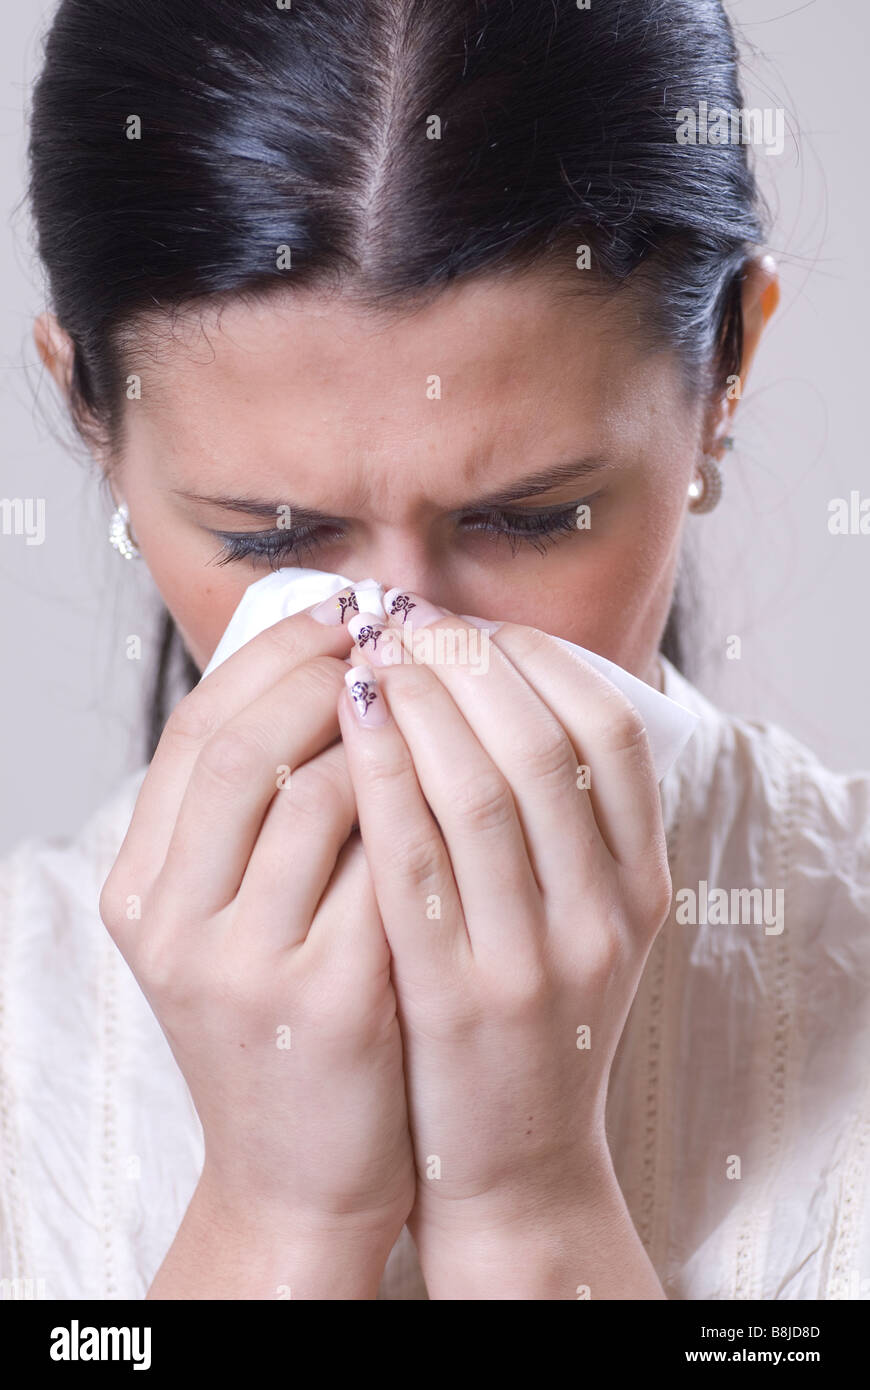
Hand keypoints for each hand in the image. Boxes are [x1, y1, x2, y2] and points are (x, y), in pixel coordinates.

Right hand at [100, 600, 414, 1296]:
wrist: (300, 1171)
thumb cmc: (283, 1020)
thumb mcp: (233, 920)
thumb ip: (256, 817)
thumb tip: (330, 677)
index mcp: (141, 891)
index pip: (193, 731)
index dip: (271, 659)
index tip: (341, 616)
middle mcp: (173, 924)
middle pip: (245, 747)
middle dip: (328, 673)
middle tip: (396, 636)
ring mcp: (244, 967)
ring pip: (318, 792)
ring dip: (389, 732)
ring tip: (434, 701)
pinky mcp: (329, 1001)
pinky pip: (386, 864)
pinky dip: (425, 807)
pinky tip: (462, 781)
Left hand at [336, 592, 670, 1296]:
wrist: (517, 1160)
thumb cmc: (535, 1019)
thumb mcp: (588, 924)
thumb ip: (568, 825)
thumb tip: (503, 687)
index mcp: (643, 885)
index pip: (613, 733)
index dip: (539, 662)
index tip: (474, 627)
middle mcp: (604, 917)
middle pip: (544, 745)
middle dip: (469, 665)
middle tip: (406, 621)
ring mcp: (536, 959)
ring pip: (484, 791)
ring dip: (422, 705)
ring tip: (372, 655)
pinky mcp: (459, 996)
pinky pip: (416, 860)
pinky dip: (382, 778)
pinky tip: (348, 728)